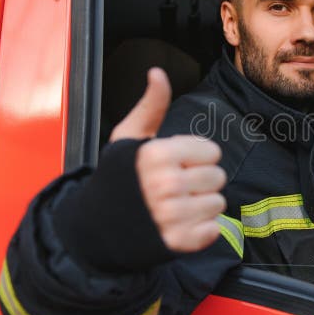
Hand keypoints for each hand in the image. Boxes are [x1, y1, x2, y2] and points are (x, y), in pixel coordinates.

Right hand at [110, 68, 226, 251]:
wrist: (94, 229)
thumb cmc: (117, 178)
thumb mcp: (129, 138)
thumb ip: (151, 105)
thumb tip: (158, 72)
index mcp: (157, 155)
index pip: (211, 151)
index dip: (195, 157)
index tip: (175, 164)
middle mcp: (166, 185)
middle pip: (218, 177)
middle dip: (200, 181)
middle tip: (174, 187)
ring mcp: (172, 216)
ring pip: (218, 204)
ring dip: (201, 206)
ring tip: (175, 206)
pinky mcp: (178, 242)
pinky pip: (213, 230)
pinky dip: (200, 230)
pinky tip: (178, 225)